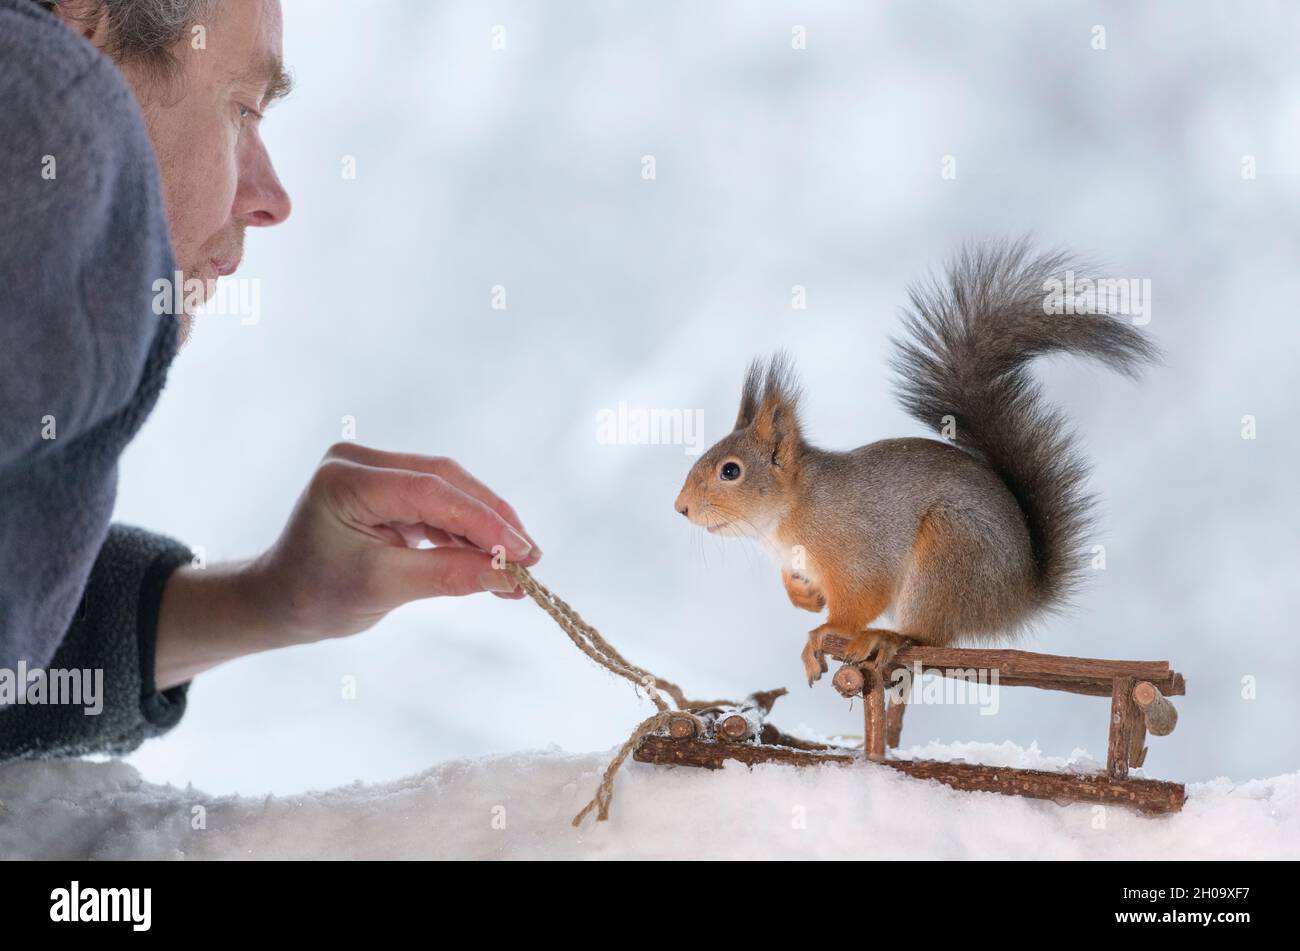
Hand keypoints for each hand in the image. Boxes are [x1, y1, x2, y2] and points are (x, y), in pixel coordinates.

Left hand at [252, 441, 541, 642]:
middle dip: (492, 521)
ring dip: (484, 528)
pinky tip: (493, 559)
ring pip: (449, 491)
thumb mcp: (385, 588)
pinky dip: (466, 532)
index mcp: (346, 479)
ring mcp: (374, 470)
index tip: (523, 553)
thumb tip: (511, 576)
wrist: (281, 602)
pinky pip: (439, 503)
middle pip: (445, 482)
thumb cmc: (318, 597)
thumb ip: (450, 575)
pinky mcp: (388, 486)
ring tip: (519, 567)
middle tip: (531, 558)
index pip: (430, 491)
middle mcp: (359, 461)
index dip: (483, 521)